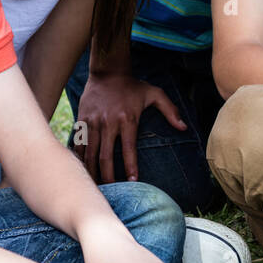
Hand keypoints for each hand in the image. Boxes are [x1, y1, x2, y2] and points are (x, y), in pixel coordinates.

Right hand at [76, 69, 185, 183]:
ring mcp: (93, 122)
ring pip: (90, 153)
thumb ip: (170, 110)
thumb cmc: (133, 86)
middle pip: (105, 156)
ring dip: (91, 171)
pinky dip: (80, 158)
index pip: (128, 148)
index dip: (130, 166)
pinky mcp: (82, 120)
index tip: (132, 182)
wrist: (107, 72)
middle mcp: (108, 122)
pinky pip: (79, 144)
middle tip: (111, 191)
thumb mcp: (155, 93)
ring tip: (95, 186)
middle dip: (108, 176)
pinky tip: (82, 170)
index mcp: (127, 119)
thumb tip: (184, 128)